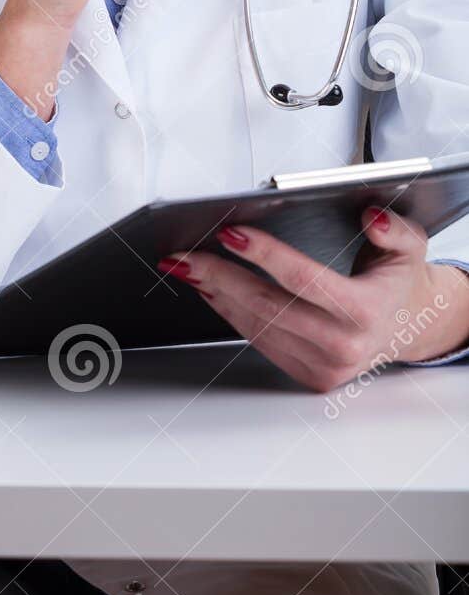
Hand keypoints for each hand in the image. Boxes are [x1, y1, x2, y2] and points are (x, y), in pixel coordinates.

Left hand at [158, 205, 468, 390]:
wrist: (407, 329)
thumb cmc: (397, 283)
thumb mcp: (410, 247)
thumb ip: (394, 230)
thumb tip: (371, 218)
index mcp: (365, 311)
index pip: (304, 279)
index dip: (263, 255)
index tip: (230, 233)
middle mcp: (343, 346)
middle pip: (268, 306)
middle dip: (219, 276)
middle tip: (185, 254)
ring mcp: (323, 366)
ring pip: (256, 326)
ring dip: (216, 294)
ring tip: (188, 268)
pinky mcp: (307, 375)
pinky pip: (259, 341)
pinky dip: (230, 312)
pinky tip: (213, 290)